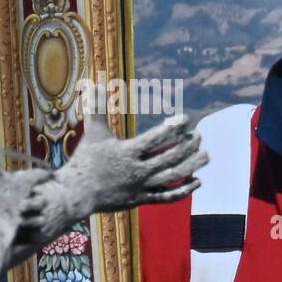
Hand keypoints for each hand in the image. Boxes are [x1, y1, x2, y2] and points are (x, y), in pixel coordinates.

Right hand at [59, 111, 206, 215]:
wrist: (75, 194)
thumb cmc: (85, 160)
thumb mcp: (93, 132)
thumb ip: (97, 107)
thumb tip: (94, 82)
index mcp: (126, 152)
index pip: (155, 138)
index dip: (172, 128)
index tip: (186, 119)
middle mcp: (136, 170)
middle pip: (168, 157)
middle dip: (186, 145)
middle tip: (198, 135)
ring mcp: (140, 187)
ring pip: (172, 176)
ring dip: (191, 165)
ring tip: (206, 155)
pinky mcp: (141, 199)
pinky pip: (167, 196)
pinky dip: (184, 190)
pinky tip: (197, 181)